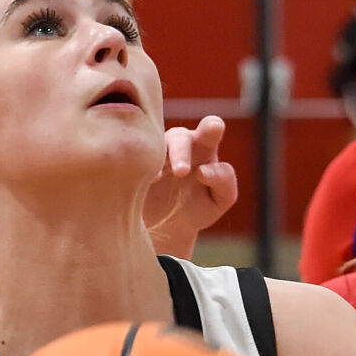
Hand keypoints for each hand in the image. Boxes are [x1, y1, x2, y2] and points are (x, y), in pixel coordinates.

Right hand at [144, 114, 237, 256]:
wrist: (165, 228)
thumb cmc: (195, 209)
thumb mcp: (218, 201)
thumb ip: (225, 183)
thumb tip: (203, 170)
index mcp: (203, 147)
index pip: (211, 127)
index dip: (211, 128)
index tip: (211, 142)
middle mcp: (178, 145)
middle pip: (179, 136)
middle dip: (180, 152)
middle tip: (181, 173)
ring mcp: (153, 155)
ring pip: (152, 145)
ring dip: (156, 160)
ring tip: (157, 180)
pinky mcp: (133, 166)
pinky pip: (131, 160)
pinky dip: (135, 167)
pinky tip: (139, 183)